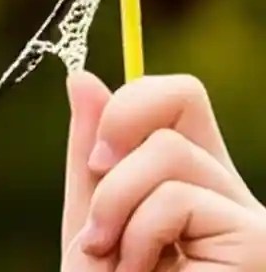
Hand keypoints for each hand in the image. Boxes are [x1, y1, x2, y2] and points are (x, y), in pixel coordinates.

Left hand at [62, 72, 265, 270]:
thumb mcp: (89, 217)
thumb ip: (89, 153)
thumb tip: (81, 75)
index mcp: (198, 182)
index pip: (180, 96)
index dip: (131, 104)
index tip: (95, 161)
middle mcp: (234, 193)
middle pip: (180, 99)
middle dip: (115, 147)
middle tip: (97, 224)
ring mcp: (251, 216)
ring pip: (168, 149)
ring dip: (116, 207)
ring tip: (119, 263)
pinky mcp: (258, 240)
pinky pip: (176, 196)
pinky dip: (138, 237)